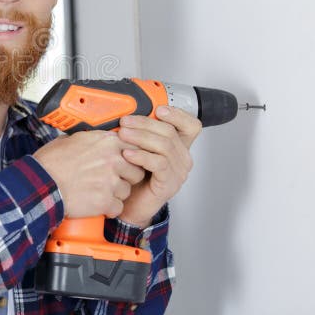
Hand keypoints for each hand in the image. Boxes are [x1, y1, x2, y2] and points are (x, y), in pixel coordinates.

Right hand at [33, 130, 144, 218]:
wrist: (40, 184)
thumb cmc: (51, 162)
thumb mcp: (71, 140)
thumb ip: (92, 139)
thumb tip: (97, 139)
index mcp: (107, 141)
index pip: (135, 149)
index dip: (130, 159)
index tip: (124, 164)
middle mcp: (113, 160)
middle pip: (136, 172)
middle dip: (126, 178)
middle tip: (111, 181)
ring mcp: (110, 181)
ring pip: (126, 191)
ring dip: (115, 194)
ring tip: (98, 193)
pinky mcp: (105, 200)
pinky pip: (117, 208)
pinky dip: (108, 209)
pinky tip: (96, 204)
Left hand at [116, 106, 201, 226]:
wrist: (130, 205)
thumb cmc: (134, 176)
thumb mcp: (139, 149)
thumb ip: (141, 133)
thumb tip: (128, 114)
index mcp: (179, 147)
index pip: (190, 126)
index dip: (178, 115)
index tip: (159, 109)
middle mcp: (182, 158)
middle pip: (170, 132)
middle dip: (146, 123)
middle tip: (126, 122)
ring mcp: (178, 172)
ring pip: (165, 146)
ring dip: (141, 137)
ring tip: (123, 135)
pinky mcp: (169, 184)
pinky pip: (159, 164)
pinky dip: (142, 156)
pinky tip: (128, 154)